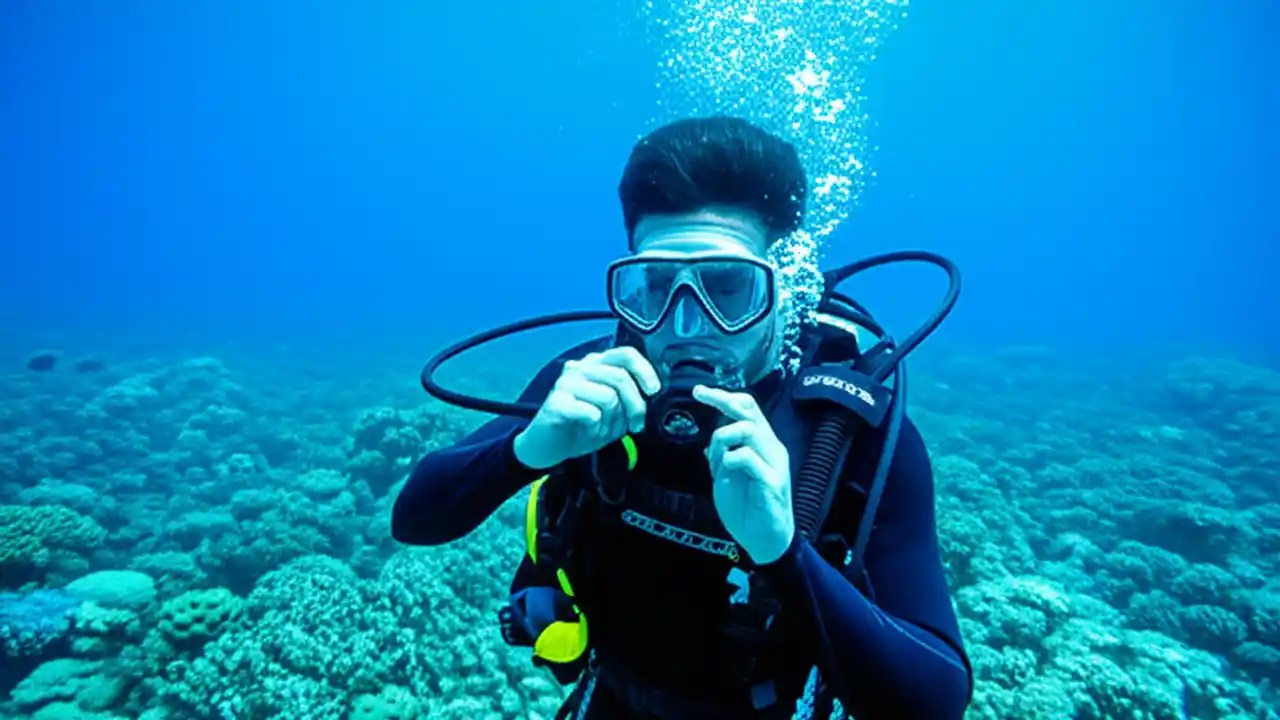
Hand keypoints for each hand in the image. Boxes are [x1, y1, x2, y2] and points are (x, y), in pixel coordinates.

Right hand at [513, 346, 660, 469]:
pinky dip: (596, 429)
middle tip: (635, 426)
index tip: (654, 391)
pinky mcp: (557, 402)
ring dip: (612, 421)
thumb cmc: (582, 425)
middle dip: (635, 406)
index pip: (626, 354)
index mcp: (596, 363)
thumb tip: (650, 395)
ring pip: (608, 397)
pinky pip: (592, 414)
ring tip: (602, 431)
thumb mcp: (614, 411)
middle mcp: (580, 367)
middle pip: (621, 378)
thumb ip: (629, 398)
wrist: (548, 446)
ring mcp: (566, 383)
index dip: (645, 371)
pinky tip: (587, 432)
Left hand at [693, 385, 794, 564]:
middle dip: (722, 400)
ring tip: (717, 458)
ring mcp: (773, 464)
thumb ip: (721, 459)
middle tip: (700, 396)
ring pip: (749, 430)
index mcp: (761, 445)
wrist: (766, 541)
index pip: (747, 409)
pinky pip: (749, 459)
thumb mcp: (727, 479)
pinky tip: (725, 468)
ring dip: (724, 436)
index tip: (699, 392)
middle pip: (749, 411)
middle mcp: (771, 448)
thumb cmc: (747, 509)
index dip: (724, 396)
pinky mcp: (772, 482)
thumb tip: (710, 443)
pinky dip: (732, 458)